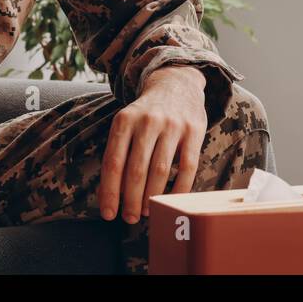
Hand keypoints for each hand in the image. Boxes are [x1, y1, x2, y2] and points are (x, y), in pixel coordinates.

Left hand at [99, 65, 207, 222]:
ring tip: (146, 211)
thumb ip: (117, 154)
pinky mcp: (194, 129)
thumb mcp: (125, 124)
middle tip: (129, 218)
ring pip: (160, 170)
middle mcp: (148, 121)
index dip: (110, 192)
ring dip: (152, 197)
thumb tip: (108, 195)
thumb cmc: (146, 114)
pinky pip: (188, 166)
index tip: (108, 214)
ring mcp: (173, 124)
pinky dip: (179, 188)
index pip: (113, 162)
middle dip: (131, 200)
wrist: (176, 83)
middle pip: (136, 170)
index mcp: (124, 120)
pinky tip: (171, 200)